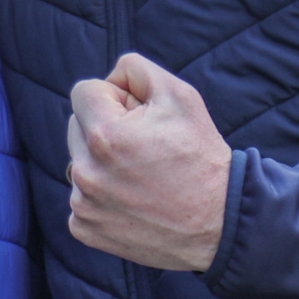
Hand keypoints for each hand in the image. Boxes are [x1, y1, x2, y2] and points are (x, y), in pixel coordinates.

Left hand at [66, 52, 231, 271]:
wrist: (220, 223)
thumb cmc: (200, 155)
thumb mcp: (179, 94)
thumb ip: (136, 69)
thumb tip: (110, 78)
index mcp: (105, 135)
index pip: (83, 91)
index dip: (114, 96)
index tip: (138, 115)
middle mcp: (86, 172)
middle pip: (77, 125)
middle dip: (105, 126)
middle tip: (144, 145)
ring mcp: (83, 205)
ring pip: (80, 160)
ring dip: (101, 161)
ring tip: (140, 175)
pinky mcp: (85, 229)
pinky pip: (81, 195)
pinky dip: (101, 194)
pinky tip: (133, 199)